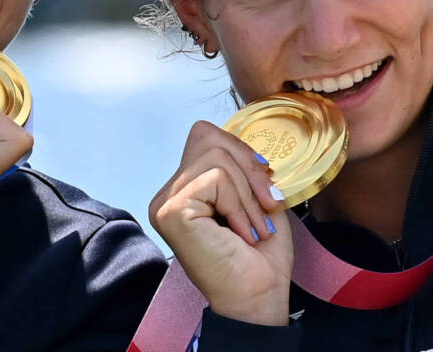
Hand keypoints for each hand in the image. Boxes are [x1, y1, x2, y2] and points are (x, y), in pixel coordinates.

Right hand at [150, 121, 292, 325]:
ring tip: (252, 227)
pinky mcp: (171, 211)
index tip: (263, 186)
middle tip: (266, 207)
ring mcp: (165, 201)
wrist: (258, 297)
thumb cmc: (261, 257)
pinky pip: (214, 179)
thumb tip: (249, 146)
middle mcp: (168, 193)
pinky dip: (237, 204)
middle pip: (208, 138)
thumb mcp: (258, 198)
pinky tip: (239, 233)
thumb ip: (245, 168)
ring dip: (247, 194)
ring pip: (215, 157)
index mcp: (186, 188)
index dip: (239, 149)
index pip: (204, 135)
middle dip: (249, 168)